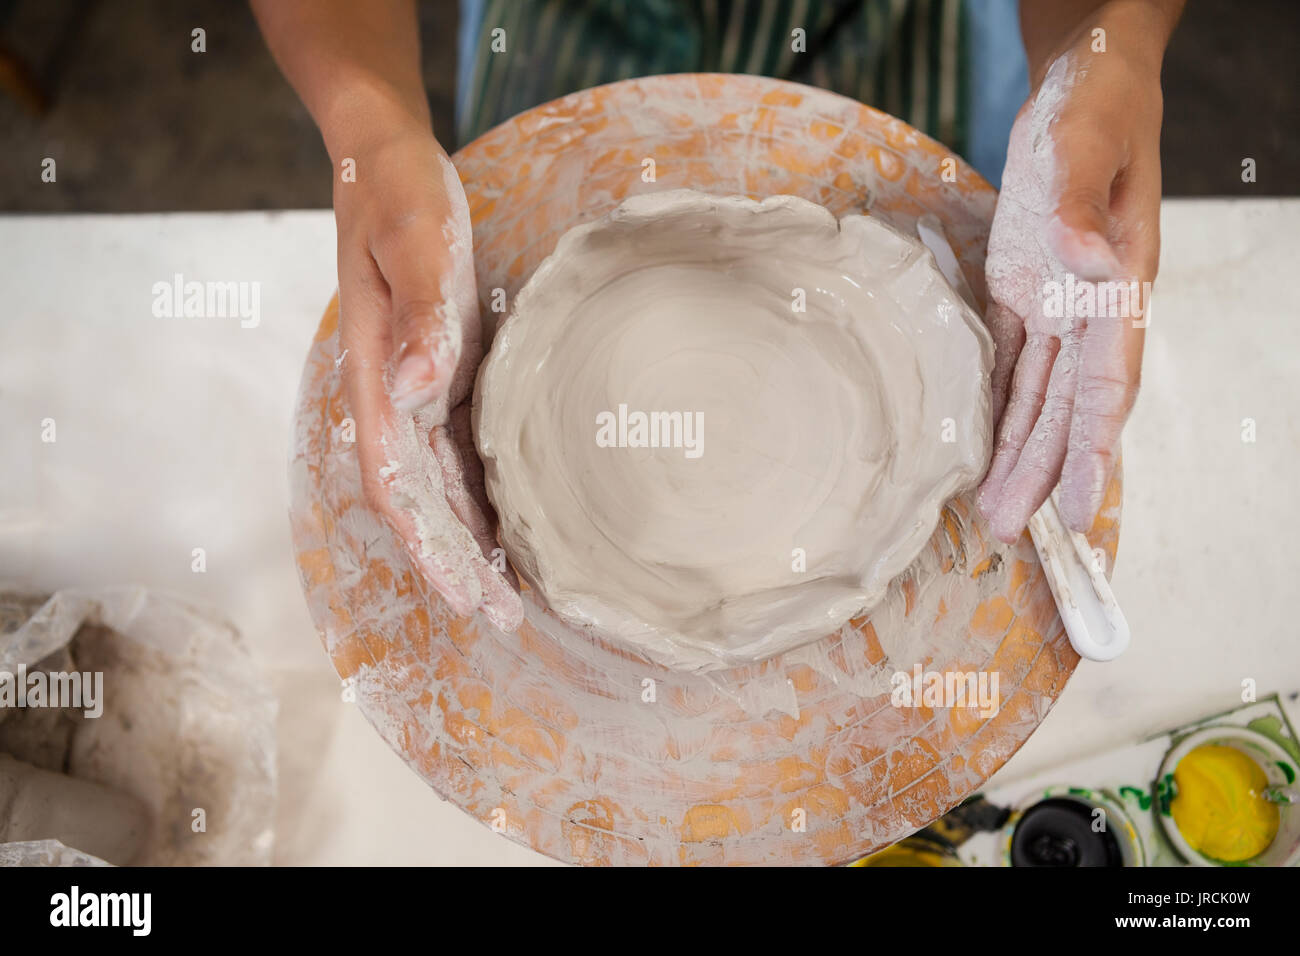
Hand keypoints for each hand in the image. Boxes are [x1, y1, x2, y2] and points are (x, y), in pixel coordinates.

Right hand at [334, 126, 522, 629]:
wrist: (384, 162)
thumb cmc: (397, 195)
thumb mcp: (415, 243)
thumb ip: (418, 316)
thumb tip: (412, 393)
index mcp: (374, 375)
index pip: (393, 483)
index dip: (427, 544)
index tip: (463, 593)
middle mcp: (391, 395)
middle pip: (418, 501)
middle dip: (454, 563)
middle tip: (501, 619)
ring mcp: (415, 390)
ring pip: (438, 486)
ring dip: (469, 542)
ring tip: (510, 595)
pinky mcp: (443, 377)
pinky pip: (458, 454)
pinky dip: (480, 498)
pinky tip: (510, 527)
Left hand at [977, 5, 1169, 542]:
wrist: (1082, 76)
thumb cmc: (1096, 101)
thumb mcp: (1084, 141)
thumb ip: (1081, 203)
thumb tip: (1085, 263)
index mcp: (1119, 281)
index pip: (1110, 381)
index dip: (1095, 447)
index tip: (1081, 505)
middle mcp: (1090, 304)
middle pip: (1067, 405)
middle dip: (1044, 471)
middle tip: (1014, 531)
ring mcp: (1056, 300)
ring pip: (1035, 392)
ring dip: (1016, 451)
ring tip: (994, 511)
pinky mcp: (1022, 286)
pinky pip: (1008, 359)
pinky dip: (994, 403)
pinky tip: (978, 442)